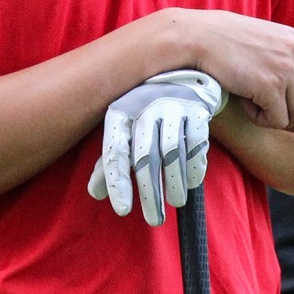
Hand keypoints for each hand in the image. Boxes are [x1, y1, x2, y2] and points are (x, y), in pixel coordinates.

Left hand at [87, 70, 224, 225]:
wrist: (182, 73)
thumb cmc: (146, 110)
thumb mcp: (125, 130)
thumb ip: (111, 161)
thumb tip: (95, 193)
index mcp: (121, 111)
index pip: (115, 151)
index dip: (117, 182)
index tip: (123, 210)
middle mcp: (145, 106)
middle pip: (145, 156)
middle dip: (149, 193)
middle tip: (154, 220)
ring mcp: (173, 105)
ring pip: (171, 151)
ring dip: (174, 182)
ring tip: (175, 202)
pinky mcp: (197, 108)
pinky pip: (196, 142)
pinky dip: (195, 166)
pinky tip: (192, 183)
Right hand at [164, 9, 293, 131]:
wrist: (196, 37)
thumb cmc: (224, 41)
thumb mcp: (266, 40)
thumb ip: (288, 58)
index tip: (293, 104)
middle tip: (279, 117)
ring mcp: (286, 69)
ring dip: (278, 119)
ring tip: (256, 105)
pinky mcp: (269, 85)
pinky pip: (278, 120)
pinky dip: (261, 120)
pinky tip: (245, 104)